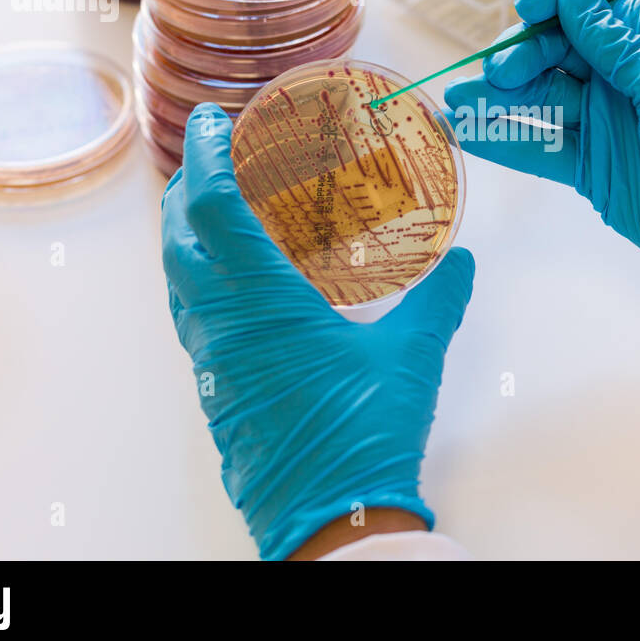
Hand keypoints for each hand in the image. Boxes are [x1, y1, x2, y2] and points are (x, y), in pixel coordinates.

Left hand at [161, 104, 475, 558]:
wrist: (329, 518)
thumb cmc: (364, 433)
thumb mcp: (412, 356)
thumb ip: (438, 300)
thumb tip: (461, 262)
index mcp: (264, 301)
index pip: (216, 208)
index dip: (210, 157)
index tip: (213, 122)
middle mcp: (223, 323)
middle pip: (181, 236)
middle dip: (188, 185)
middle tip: (210, 153)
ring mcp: (212, 359)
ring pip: (178, 278)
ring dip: (186, 232)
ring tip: (212, 207)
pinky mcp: (215, 387)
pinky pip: (191, 314)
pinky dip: (197, 277)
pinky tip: (231, 284)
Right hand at [443, 0, 639, 323]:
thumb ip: (617, 45)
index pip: (595, 3)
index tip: (529, 7)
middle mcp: (620, 79)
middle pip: (555, 49)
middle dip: (522, 55)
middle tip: (499, 74)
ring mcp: (600, 124)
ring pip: (537, 99)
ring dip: (496, 99)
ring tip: (455, 103)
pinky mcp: (586, 167)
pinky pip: (536, 147)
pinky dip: (501, 139)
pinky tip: (464, 133)